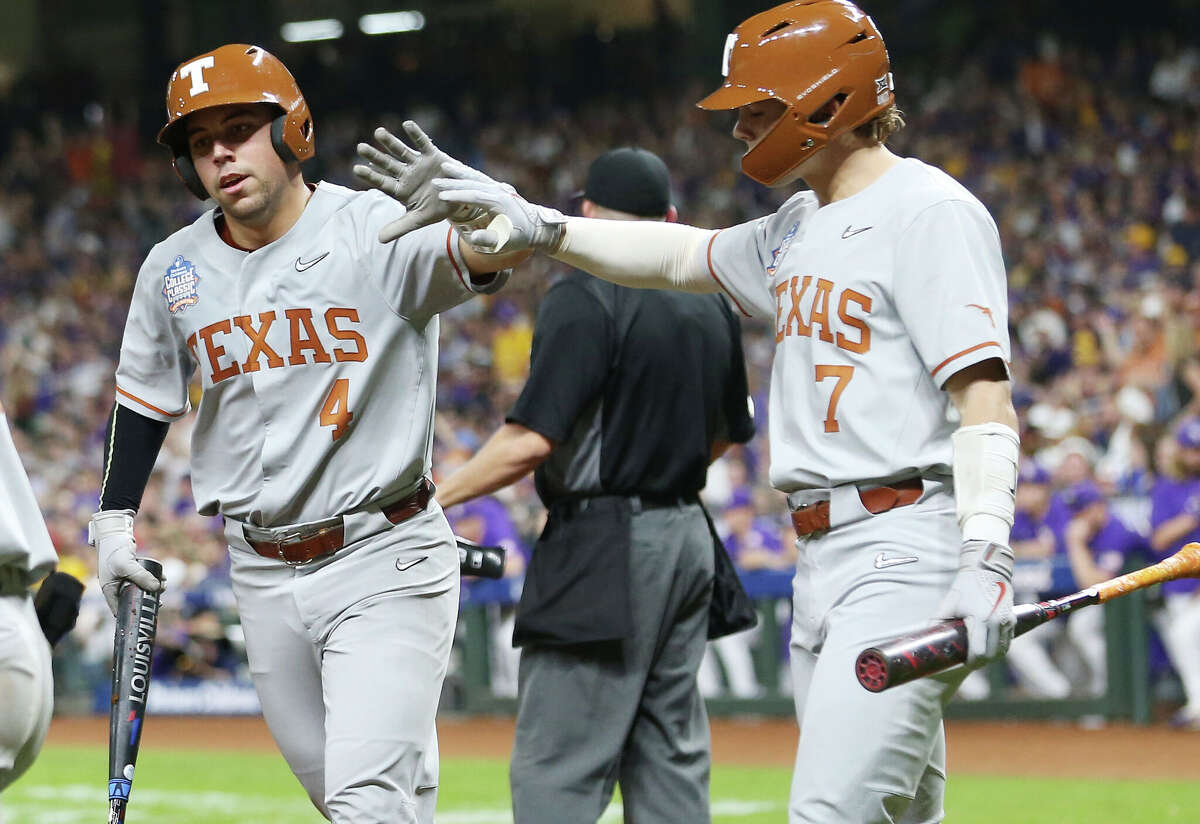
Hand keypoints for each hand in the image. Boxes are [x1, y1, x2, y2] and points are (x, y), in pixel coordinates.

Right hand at [89, 510, 163, 615]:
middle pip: (132, 600)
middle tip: (159, 601)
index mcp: (109, 590)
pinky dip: (152, 580)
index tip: (145, 617)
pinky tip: (162, 579)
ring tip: (163, 586)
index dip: (131, 615)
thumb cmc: (115, 551)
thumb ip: (141, 576)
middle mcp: (116, 586)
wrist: (115, 534)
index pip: (119, 609)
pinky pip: (143, 580)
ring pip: (140, 589)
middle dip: (146, 601)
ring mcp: (124, 579)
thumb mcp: (127, 565)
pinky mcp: (132, 571)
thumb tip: (157, 588)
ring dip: (152, 589)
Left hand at [353, 122, 490, 242]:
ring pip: (402, 151)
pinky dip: (416, 134)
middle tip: (360, 147)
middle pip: (388, 164)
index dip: (370, 175)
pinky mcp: (432, 156)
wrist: (459, 200)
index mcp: (401, 189)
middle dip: (375, 155)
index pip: (382, 181)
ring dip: (390, 142)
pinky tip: (406, 124)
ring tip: (378, 132)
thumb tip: (379, 240)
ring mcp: (418, 164)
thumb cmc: (436, 209)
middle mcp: (407, 174)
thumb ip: (399, 227)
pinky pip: (423, 143)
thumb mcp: (418, 220)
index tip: (356, 168)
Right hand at [433, 173, 566, 253]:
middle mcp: (498, 192)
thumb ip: (490, 239)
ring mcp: (498, 188)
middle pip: (473, 184)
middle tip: (435, 182)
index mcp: (499, 203)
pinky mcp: (497, 188)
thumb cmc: (519, 236)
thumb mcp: (505, 242)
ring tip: (444, 166)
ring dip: (460, 172)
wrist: (535, 227)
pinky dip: (468, 173)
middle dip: (453, 183)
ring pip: (476, 177)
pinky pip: (480, 178)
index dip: (457, 196)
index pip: (474, 196)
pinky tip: (458, 169)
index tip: (441, 196)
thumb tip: (474, 237)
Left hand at [936, 540, 1014, 667]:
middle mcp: (997, 622)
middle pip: (992, 655)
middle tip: (968, 662)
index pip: (979, 652)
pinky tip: (989, 648)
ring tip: (978, 657)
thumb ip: (938, 620)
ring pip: (1002, 650)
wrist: (988, 569)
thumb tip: (927, 634)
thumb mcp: (949, 602)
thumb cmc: (966, 585)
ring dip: (991, 657)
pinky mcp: (1013, 619)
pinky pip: (1008, 641)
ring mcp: (1007, 621)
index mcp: (981, 619)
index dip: (971, 662)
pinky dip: (999, 648)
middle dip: (980, 662)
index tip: (963, 663)